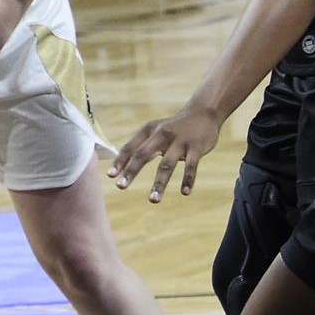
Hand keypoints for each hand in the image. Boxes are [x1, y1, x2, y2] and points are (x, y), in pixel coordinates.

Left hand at [110, 106, 224, 202]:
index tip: (111, 176)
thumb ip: (141, 146)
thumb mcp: (155, 130)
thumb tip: (122, 166)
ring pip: (166, 165)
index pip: (130, 147)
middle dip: (131, 171)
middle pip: (143, 154)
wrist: (203, 114)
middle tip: (121, 186)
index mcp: (149, 130)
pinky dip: (188, 180)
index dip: (120, 161)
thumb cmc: (174, 127)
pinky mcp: (196, 147)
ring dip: (158, 184)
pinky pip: (191, 166)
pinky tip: (185, 192)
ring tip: (152, 200)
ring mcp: (179, 141)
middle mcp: (162, 134)